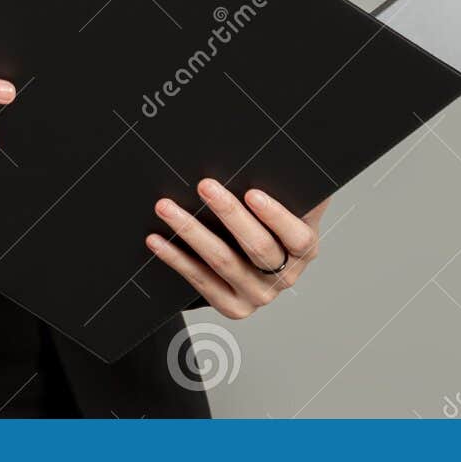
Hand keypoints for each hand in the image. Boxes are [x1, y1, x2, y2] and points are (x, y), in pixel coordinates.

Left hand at [145, 179, 328, 318]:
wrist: (256, 266)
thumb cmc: (269, 223)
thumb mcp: (288, 207)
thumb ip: (289, 188)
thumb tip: (283, 154)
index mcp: (304, 250)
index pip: (297, 236)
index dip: (276, 216)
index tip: (252, 193)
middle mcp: (285, 277)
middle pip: (257, 247)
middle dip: (228, 213)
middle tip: (204, 185)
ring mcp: (258, 295)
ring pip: (223, 262)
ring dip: (191, 231)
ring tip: (166, 207)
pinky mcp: (233, 307)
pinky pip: (200, 281)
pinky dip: (175, 258)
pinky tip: (157, 239)